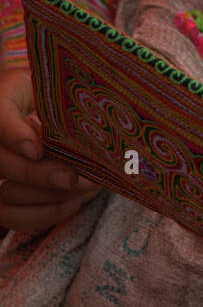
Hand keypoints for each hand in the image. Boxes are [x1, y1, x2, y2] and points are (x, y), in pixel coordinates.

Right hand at [0, 69, 99, 230]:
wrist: (60, 116)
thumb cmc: (63, 99)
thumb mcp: (66, 91)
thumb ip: (68, 103)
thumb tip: (90, 125)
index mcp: (2, 104)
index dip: (15, 136)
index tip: (38, 150)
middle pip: (1, 162)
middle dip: (36, 175)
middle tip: (71, 178)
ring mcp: (0, 170)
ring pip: (6, 195)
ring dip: (44, 197)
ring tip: (79, 189)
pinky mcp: (6, 197)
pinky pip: (13, 215)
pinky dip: (44, 214)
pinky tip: (72, 203)